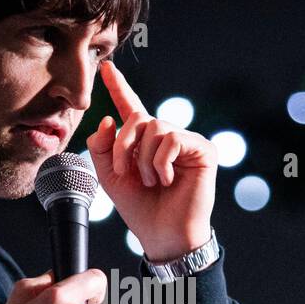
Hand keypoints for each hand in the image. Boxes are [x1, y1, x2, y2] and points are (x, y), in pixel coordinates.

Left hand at [85, 60, 216, 262]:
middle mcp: (166, 137)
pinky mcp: (202, 149)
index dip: (119, 88)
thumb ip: (101, 148)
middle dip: (122, 145)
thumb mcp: (110, 177)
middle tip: (123, 171)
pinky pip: (173, 139)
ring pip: (155, 127)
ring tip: (151, 181)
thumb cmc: (140, 209)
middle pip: (138, 118)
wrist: (163, 235)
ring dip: (144, 158)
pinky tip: (168, 180)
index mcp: (144, 142)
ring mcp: (186, 142)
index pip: (131, 108)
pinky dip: (162, 162)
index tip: (107, 68)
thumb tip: (109, 119)